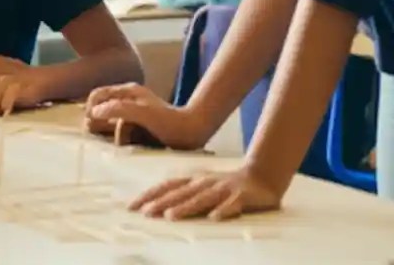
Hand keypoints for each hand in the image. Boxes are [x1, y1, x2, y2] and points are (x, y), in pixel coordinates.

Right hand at [83, 83, 208, 149]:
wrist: (193, 133)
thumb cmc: (169, 121)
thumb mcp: (142, 113)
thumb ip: (118, 110)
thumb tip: (94, 112)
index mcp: (127, 92)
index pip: (97, 95)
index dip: (90, 108)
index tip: (91, 123)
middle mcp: (128, 101)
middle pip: (102, 111)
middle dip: (101, 124)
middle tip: (106, 135)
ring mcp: (133, 115)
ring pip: (112, 125)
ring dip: (115, 135)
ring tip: (126, 143)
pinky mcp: (139, 128)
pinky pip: (122, 134)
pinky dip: (123, 140)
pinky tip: (131, 146)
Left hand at [129, 167, 281, 220]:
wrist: (262, 175)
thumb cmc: (226, 185)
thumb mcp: (201, 186)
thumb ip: (182, 193)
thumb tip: (156, 204)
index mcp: (192, 181)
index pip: (166, 187)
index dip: (148, 195)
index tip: (131, 206)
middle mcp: (204, 183)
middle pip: (180, 193)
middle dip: (161, 203)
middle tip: (145, 213)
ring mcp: (223, 189)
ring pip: (202, 198)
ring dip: (186, 207)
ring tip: (170, 216)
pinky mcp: (241, 196)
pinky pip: (232, 204)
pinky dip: (223, 210)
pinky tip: (215, 218)